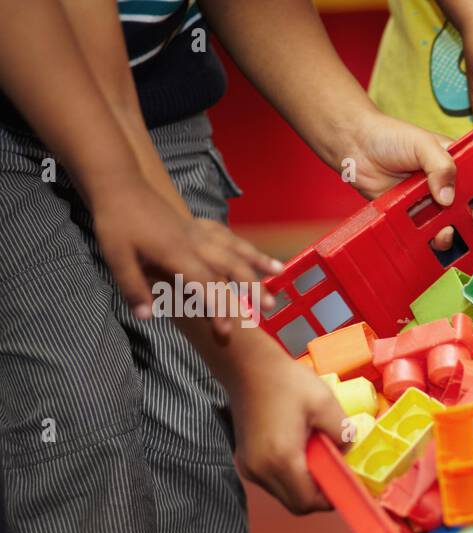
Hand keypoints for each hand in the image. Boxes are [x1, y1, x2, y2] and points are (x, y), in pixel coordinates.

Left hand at [91, 181, 280, 334]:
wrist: (120, 185)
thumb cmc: (116, 223)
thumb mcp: (116, 257)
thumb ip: (133, 288)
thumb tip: (146, 317)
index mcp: (177, 254)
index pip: (205, 285)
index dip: (218, 308)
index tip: (228, 330)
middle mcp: (196, 243)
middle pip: (231, 267)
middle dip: (251, 288)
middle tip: (269, 308)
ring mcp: (200, 232)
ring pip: (236, 249)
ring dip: (259, 262)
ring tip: (281, 273)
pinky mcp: (198, 225)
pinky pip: (227, 235)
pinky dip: (243, 245)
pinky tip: (253, 254)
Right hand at [227, 348, 346, 514]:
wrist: (248, 367)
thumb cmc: (286, 381)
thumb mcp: (326, 403)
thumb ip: (343, 433)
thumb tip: (347, 453)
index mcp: (282, 458)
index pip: (308, 502)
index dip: (330, 498)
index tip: (344, 482)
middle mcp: (261, 470)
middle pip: (296, 504)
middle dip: (319, 495)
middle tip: (333, 471)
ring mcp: (249, 467)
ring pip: (284, 495)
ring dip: (303, 486)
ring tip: (316, 457)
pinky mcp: (245, 461)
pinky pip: (272, 482)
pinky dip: (290, 477)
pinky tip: (299, 453)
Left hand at [334, 108, 472, 248]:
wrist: (357, 149)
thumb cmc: (390, 137)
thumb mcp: (422, 144)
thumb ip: (441, 166)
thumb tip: (448, 199)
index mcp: (461, 162)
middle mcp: (454, 184)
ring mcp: (438, 204)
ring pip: (465, 223)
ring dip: (472, 228)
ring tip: (468, 222)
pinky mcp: (421, 220)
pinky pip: (439, 236)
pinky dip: (444, 240)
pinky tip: (442, 235)